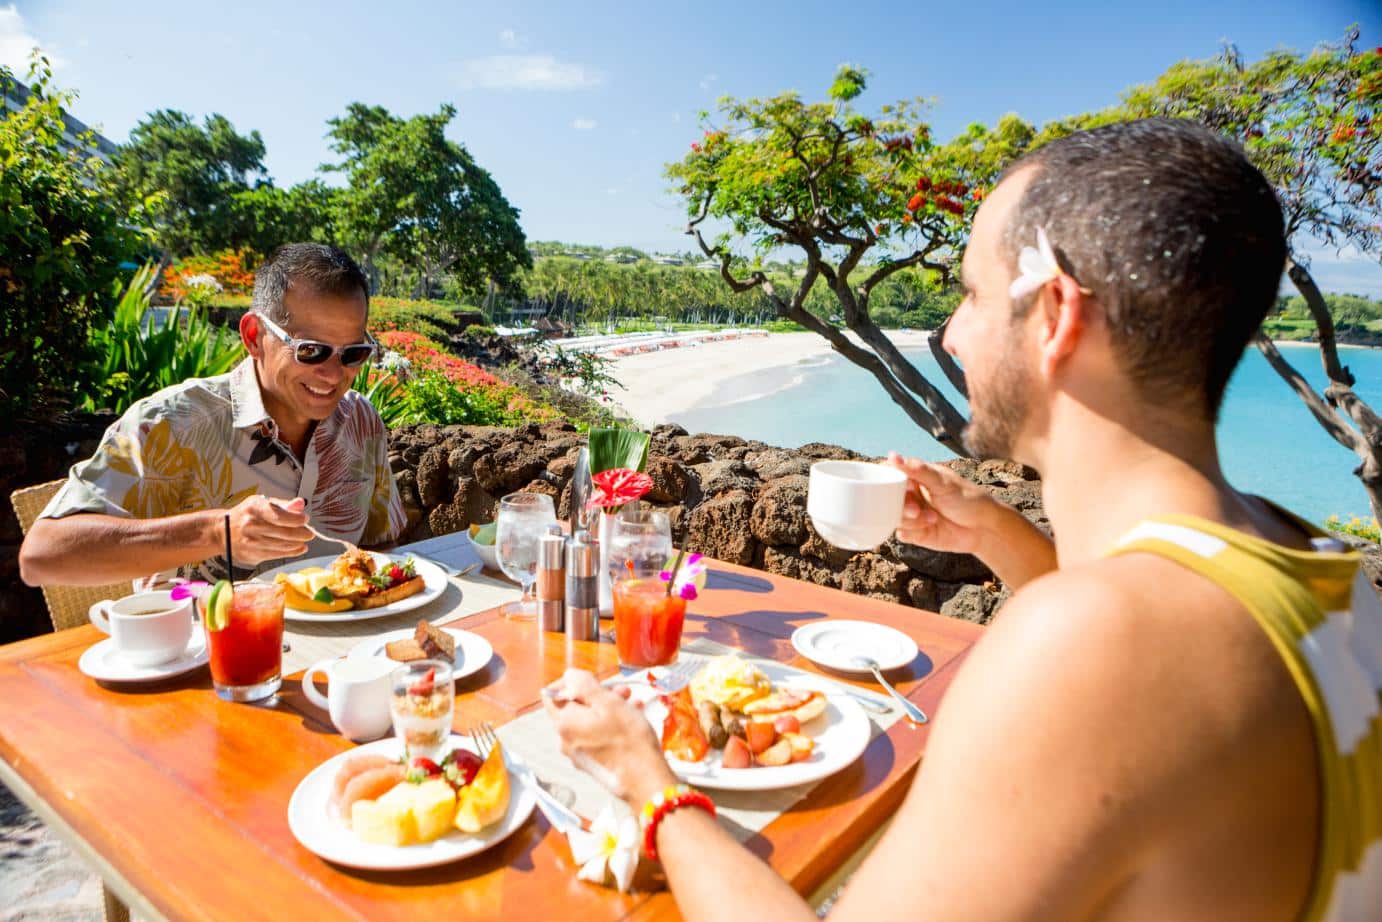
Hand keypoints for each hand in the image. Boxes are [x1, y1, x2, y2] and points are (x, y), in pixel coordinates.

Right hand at [225, 495, 311, 566]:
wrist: (222, 531)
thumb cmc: (246, 515)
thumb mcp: (261, 503)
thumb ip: (283, 504)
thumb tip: (301, 504)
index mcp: (254, 509)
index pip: (280, 516)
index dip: (297, 519)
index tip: (306, 519)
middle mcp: (251, 526)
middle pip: (284, 533)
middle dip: (302, 534)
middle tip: (309, 533)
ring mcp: (251, 542)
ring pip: (283, 546)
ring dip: (298, 544)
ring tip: (304, 540)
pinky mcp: (252, 555)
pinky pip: (277, 555)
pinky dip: (291, 552)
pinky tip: (298, 548)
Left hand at [544, 669, 676, 806]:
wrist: (644, 779)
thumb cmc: (628, 740)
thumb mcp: (608, 702)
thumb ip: (584, 685)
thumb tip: (569, 676)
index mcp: (565, 723)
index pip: (552, 695)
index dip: (571, 682)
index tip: (591, 679)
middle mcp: (566, 740)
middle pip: (573, 708)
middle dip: (596, 694)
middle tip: (620, 690)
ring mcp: (578, 754)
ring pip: (588, 721)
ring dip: (607, 707)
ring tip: (631, 702)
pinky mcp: (592, 762)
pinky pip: (595, 736)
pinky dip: (610, 724)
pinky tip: (631, 718)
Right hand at [887, 452, 1002, 555]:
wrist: (984, 528)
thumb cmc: (968, 498)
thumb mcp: (943, 482)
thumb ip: (917, 470)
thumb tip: (893, 455)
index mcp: (915, 478)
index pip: (890, 475)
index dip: (889, 482)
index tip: (905, 487)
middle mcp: (912, 495)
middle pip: (888, 498)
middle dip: (901, 505)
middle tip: (916, 509)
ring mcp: (912, 514)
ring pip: (894, 517)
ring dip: (910, 520)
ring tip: (932, 518)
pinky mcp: (916, 533)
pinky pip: (902, 533)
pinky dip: (913, 532)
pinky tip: (929, 528)